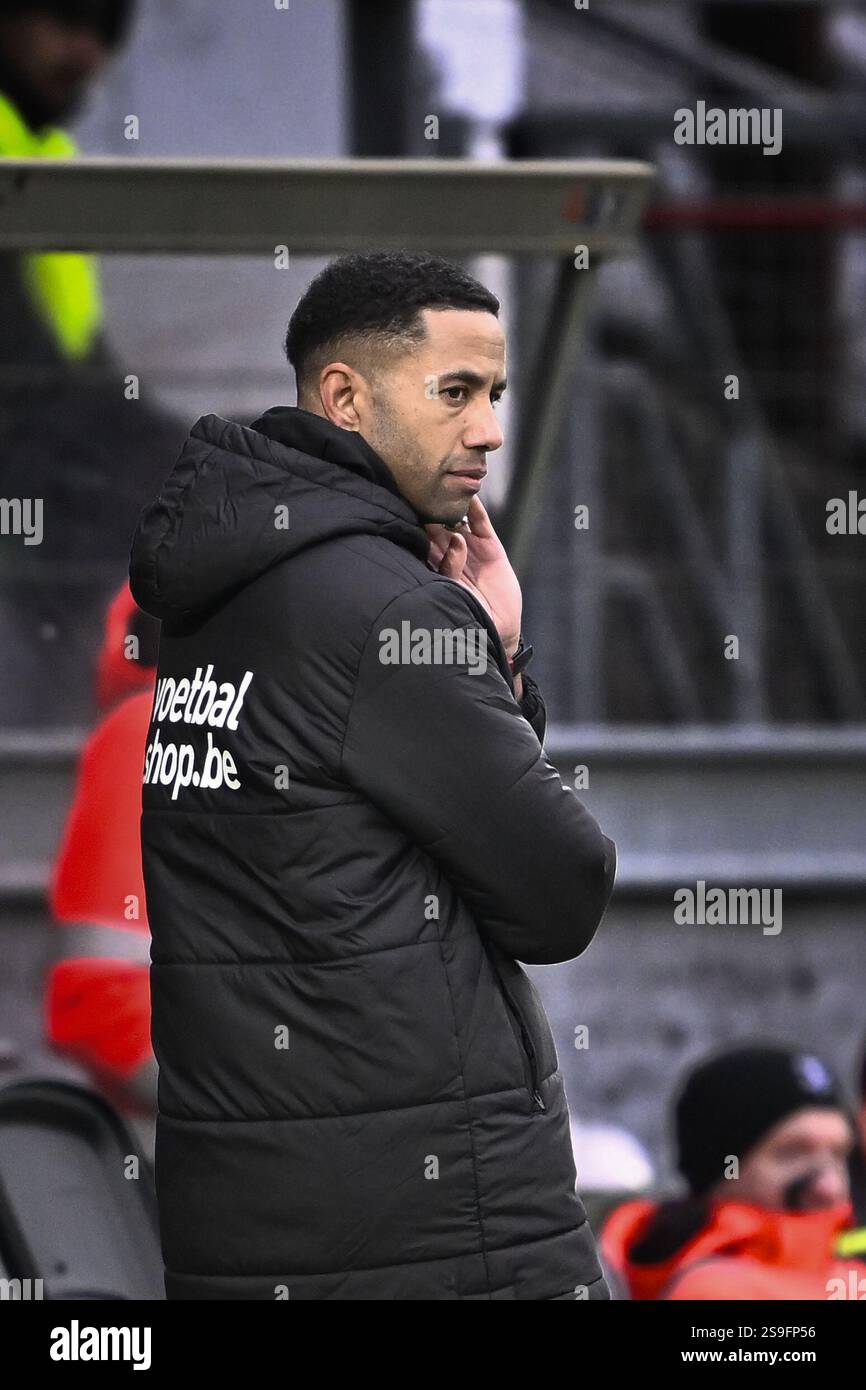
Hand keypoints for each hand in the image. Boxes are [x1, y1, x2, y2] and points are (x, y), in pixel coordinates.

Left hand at [425, 495, 521, 657]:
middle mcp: (448, 553)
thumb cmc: (462, 614)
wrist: (493, 629)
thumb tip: (456, 540)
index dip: (412, 521)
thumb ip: (448, 567)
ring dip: (452, 504)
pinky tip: (470, 494)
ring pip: (457, 520)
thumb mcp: (449, 591)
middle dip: (429, 508)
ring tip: (446, 485)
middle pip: (436, 524)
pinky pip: (481, 523)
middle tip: (422, 487)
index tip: (402, 502)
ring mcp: (470, 548)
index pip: (418, 538)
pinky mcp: (490, 548)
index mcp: (431, 564)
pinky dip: (476, 508)